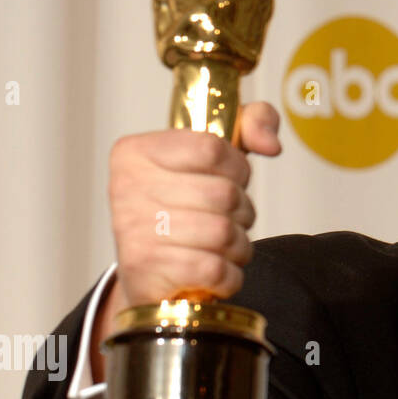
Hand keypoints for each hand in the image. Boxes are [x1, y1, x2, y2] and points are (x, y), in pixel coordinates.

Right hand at [107, 101, 280, 308]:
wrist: (152, 272)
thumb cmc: (187, 205)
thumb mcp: (216, 154)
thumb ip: (251, 124)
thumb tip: (271, 144)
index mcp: (136, 151)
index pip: (212, 148)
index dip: (237, 168)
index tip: (227, 179)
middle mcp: (126, 188)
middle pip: (224, 194)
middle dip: (242, 210)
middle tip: (226, 217)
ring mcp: (134, 231)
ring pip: (223, 233)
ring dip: (238, 245)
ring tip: (222, 245)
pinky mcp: (147, 272)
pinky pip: (215, 270)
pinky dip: (229, 275)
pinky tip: (215, 270)